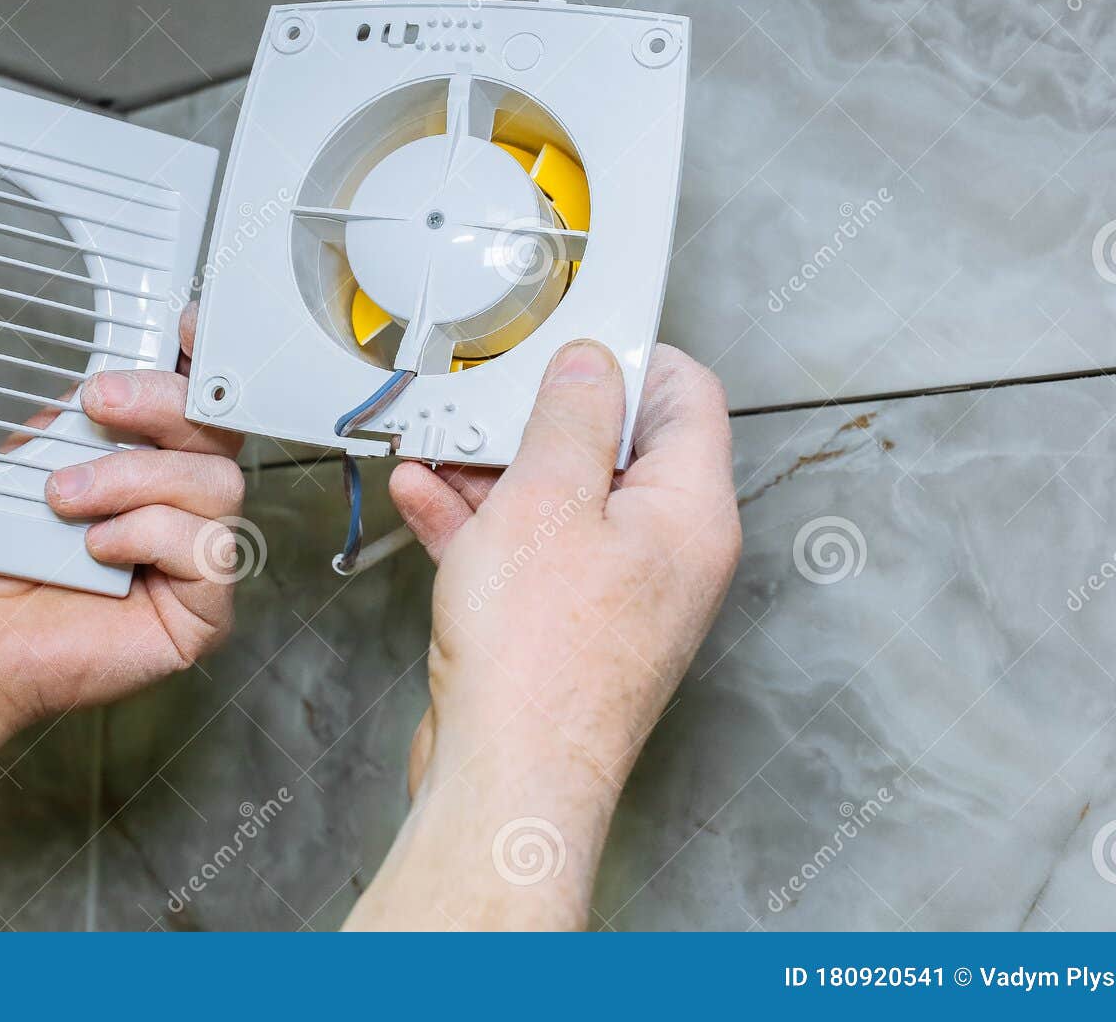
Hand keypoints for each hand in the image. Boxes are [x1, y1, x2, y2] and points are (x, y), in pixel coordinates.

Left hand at [0, 303, 244, 738]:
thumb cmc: (0, 549)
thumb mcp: (43, 454)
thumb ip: (92, 416)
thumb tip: (122, 371)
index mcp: (155, 458)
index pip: (204, 401)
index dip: (208, 358)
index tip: (184, 326)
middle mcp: (185, 503)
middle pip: (221, 432)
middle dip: (160, 405)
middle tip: (96, 403)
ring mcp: (199, 557)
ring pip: (218, 486)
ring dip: (134, 479)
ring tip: (67, 498)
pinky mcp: (203, 611)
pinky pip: (209, 549)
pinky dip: (148, 534)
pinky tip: (98, 548)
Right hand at [348, 340, 738, 928]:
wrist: (505, 778)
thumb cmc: (540, 661)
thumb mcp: (548, 499)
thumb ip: (571, 417)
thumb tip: (589, 363)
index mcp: (690, 513)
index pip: (685, 396)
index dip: (627, 357)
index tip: (569, 337)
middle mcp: (665, 552)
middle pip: (614, 447)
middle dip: (539, 415)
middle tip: (485, 393)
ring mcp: (615, 592)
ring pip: (561, 499)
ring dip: (496, 467)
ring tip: (438, 439)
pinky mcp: (564, 624)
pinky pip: (527, 550)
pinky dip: (480, 521)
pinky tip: (425, 498)